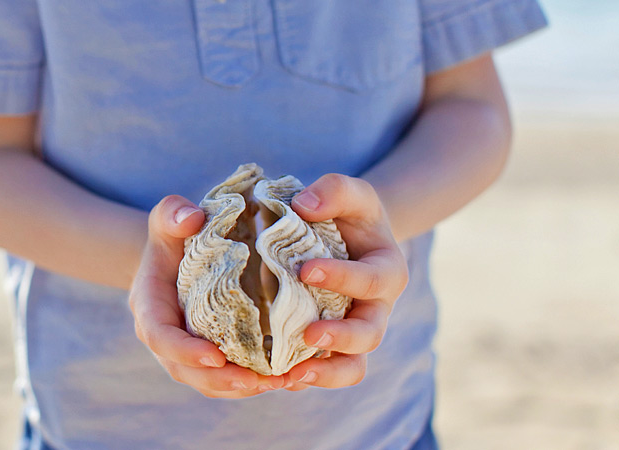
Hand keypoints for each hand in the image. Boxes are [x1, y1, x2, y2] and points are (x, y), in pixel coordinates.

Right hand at [128, 195, 286, 397]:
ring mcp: (184, 352)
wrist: (176, 256)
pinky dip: (249, 384)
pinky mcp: (207, 357)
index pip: (160, 336)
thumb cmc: (174, 235)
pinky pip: (223, 380)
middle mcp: (164, 337)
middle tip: (258, 381)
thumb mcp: (169, 218)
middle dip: (219, 380)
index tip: (217, 355)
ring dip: (238, 388)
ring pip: (206, 382)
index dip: (185, 351)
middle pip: (184, 370)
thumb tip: (192, 218)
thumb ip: (173, 212)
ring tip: (277, 383)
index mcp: (149, 307)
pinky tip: (282, 380)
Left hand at [283, 174, 408, 390]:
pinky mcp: (332, 346)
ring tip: (291, 376)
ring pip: (353, 365)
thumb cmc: (348, 214)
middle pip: (370, 334)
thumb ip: (334, 190)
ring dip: (325, 373)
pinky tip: (279, 379)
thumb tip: (304, 206)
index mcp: (387, 271)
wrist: (347, 237)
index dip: (343, 278)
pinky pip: (329, 372)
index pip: (372, 279)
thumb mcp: (351, 192)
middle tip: (309, 334)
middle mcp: (376, 308)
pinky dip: (308, 380)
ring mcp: (355, 331)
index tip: (306, 270)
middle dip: (341, 337)